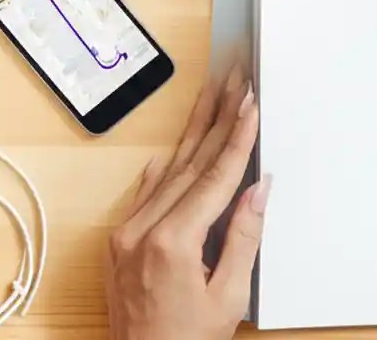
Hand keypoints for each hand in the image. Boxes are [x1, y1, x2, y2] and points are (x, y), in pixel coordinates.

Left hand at [106, 68, 270, 339]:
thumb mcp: (229, 297)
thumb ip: (243, 237)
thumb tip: (257, 189)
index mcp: (172, 242)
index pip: (214, 176)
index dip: (237, 137)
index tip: (251, 104)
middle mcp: (142, 230)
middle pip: (190, 161)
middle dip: (217, 117)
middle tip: (234, 80)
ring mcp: (126, 234)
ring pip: (167, 171)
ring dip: (193, 131)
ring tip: (212, 95)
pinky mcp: (119, 242)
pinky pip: (145, 193)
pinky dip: (164, 167)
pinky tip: (174, 146)